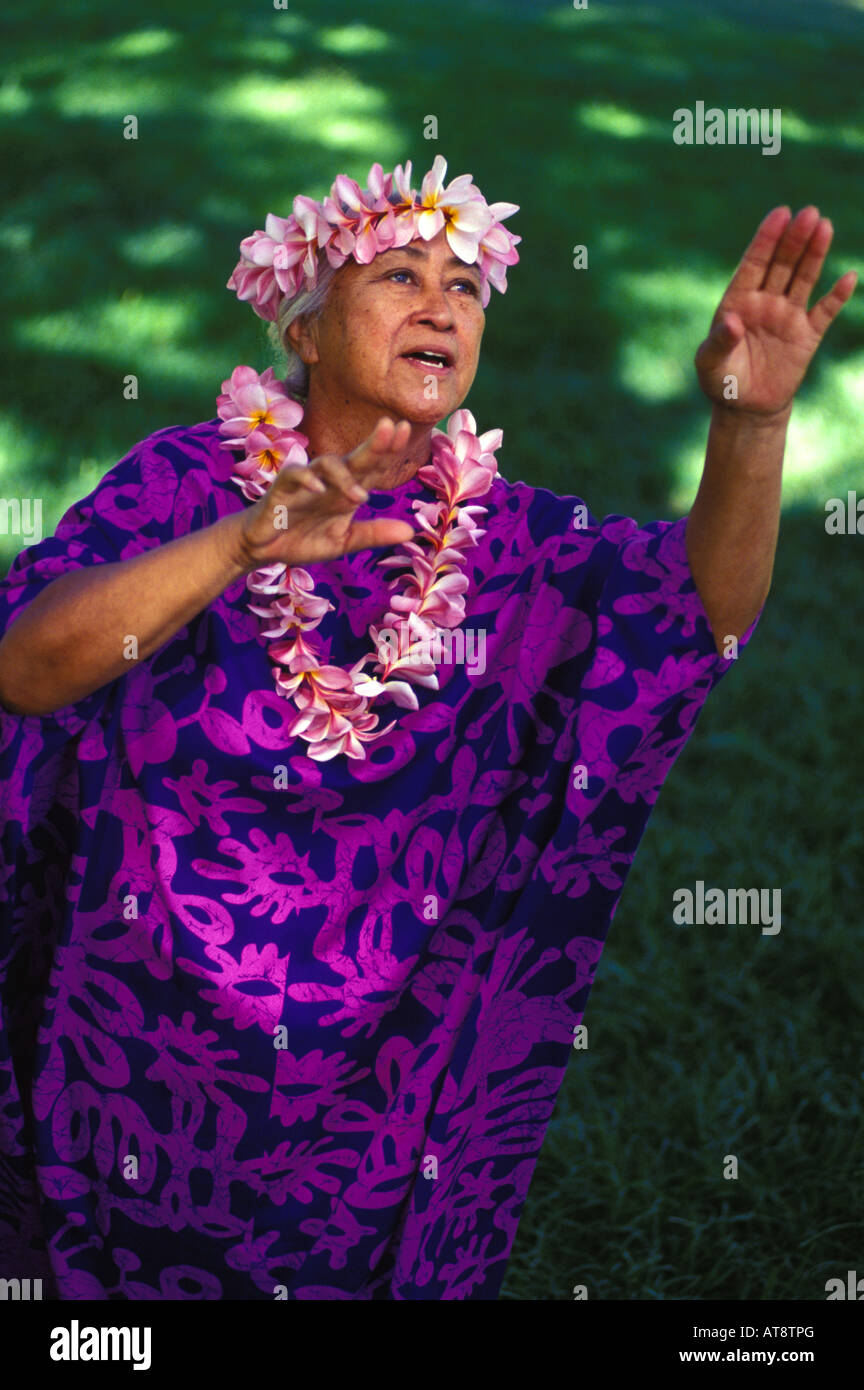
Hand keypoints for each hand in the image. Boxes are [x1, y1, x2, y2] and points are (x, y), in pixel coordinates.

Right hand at [232, 416, 417, 571]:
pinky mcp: (282, 488)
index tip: (405, 428)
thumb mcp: (344, 541)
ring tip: (360, 497)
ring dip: (344, 477)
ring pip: (327, 464)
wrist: (264, 548)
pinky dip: (306, 479)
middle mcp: (330, 480)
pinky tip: (317, 488)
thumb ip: (373, 534)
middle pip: (355, 457)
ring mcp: (306, 481)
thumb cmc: (304, 538)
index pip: (373, 466)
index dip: (389, 449)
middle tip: (390, 426)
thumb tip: (411, 532)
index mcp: (348, 490)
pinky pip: (294, 475)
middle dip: (373, 443)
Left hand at [694, 205, 856, 417]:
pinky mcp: (807, 336)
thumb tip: (732, 322)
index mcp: (739, 301)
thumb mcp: (710, 364)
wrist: (746, 408)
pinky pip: (824, 312)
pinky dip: (836, 297)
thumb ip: (719, 341)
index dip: (766, 239)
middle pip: (782, 265)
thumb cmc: (721, 381)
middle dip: (794, 239)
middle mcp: (765, 302)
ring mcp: (788, 316)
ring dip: (814, 254)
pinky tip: (849, 277)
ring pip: (803, 279)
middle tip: (808, 213)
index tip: (779, 214)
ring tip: (824, 226)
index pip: (754, 264)